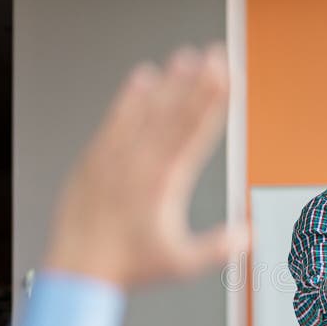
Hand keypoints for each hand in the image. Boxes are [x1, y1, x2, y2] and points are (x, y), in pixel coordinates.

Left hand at [44, 45, 243, 288]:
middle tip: (214, 56)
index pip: (195, 132)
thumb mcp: (181, 263)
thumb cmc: (128, 265)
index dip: (213, 102)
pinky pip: (116, 119)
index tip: (226, 78)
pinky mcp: (98, 158)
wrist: (79, 269)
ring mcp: (117, 157)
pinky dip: (130, 97)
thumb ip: (217, 247)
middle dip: (198, 82)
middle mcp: (140, 163)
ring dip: (169, 83)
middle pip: (175, 113)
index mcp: (164, 183)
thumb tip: (247, 235)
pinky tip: (142, 78)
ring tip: (185, 59)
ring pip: (147, 111)